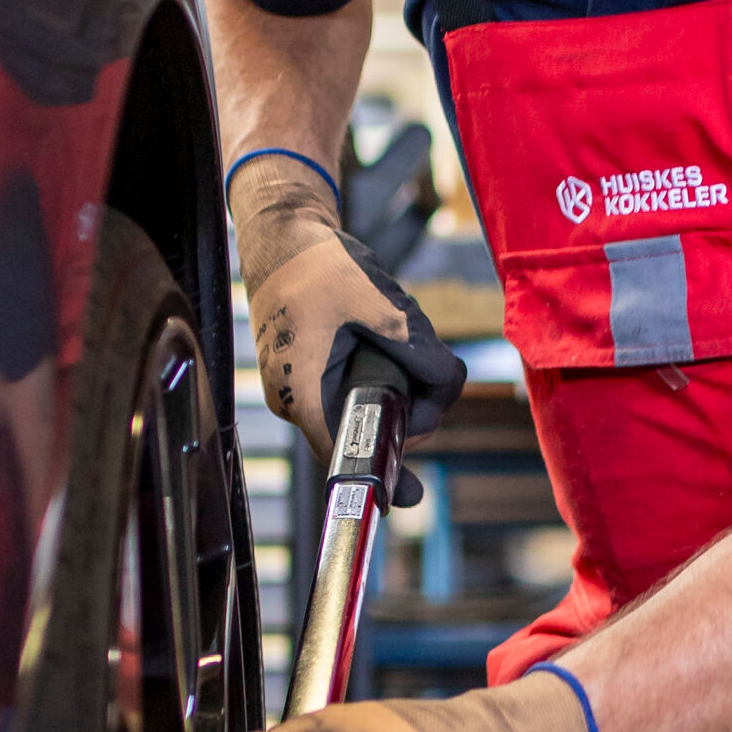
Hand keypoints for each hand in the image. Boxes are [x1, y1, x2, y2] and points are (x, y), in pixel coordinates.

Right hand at [229, 161, 464, 495]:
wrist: (282, 236)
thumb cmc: (322, 267)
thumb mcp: (383, 306)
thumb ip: (421, 353)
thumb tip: (450, 387)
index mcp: (303, 391)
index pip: (345, 453)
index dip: (383, 475)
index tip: (411, 496)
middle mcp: (296, 400)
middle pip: (367, 430)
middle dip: (407, 403)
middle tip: (424, 362)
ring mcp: (299, 390)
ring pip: (367, 408)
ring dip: (396, 380)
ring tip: (387, 329)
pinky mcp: (308, 377)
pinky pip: (354, 390)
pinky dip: (379, 371)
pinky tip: (376, 335)